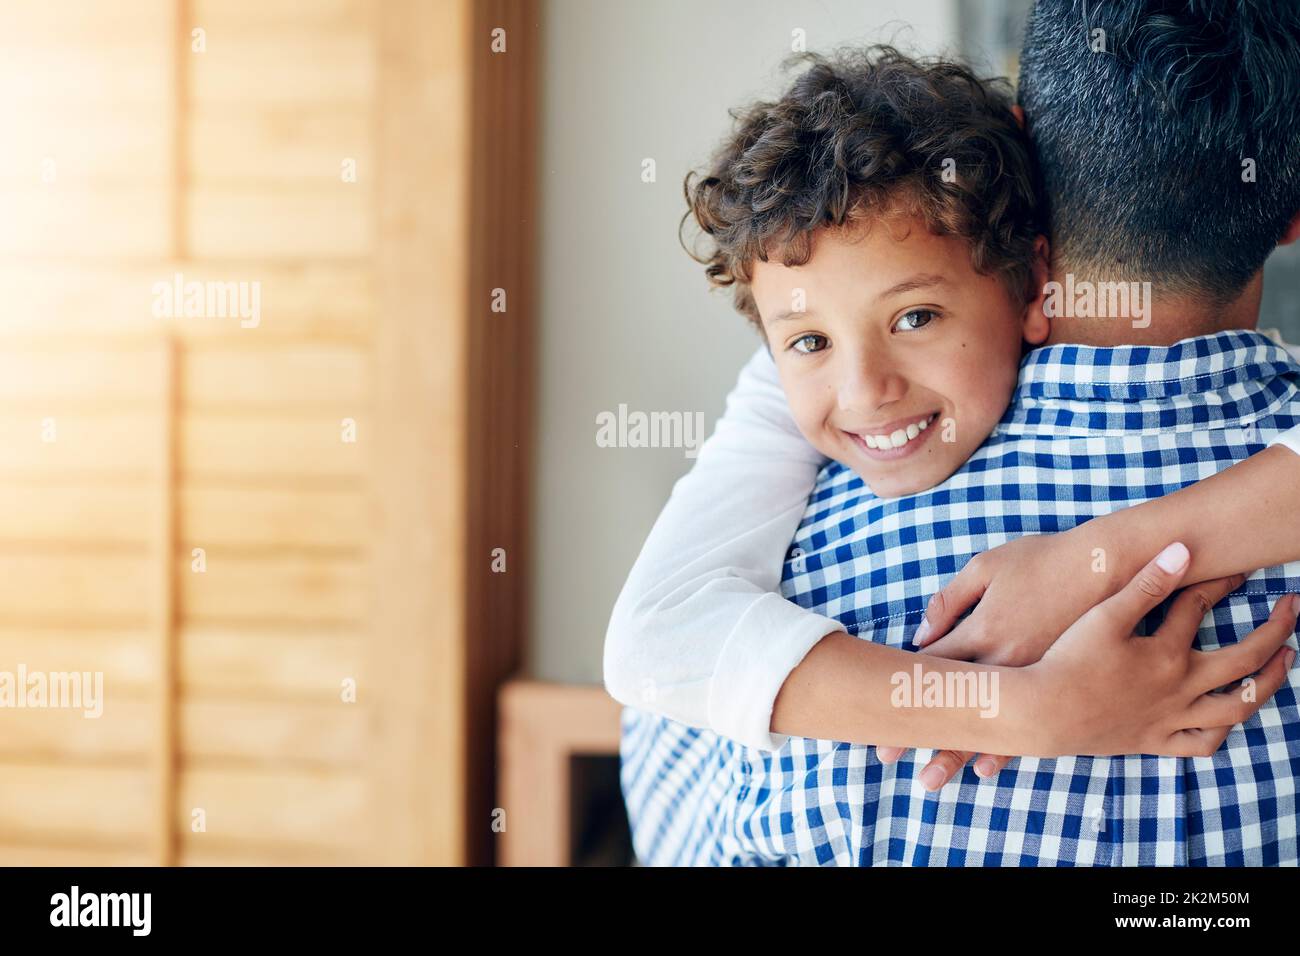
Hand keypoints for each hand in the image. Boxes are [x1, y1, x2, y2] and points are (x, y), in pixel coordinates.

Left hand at [879, 529, 1119, 785]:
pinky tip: (985, 767)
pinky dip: (1004, 748)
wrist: (1111, 566)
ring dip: (954, 750)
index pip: (930, 665)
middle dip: (916, 731)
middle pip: (951, 704)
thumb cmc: (1044, 559)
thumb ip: (949, 600)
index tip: (875, 708)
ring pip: (985, 724)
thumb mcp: (987, 567)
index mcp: (981, 630)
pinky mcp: (1059, 685)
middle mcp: (1002, 661)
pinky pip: (1028, 724)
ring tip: (930, 779)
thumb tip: (920, 636)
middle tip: (884, 757)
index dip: (902, 688)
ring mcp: (1032, 679)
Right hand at [1029, 543, 1295, 756]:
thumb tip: (1183, 550)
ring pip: (1236, 707)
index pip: (1200, 608)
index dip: (1220, 583)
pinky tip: (1229, 719)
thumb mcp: (1103, 616)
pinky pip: (1201, 744)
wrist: (1041, 713)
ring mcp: (1170, 718)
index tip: (1238, 569)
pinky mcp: (1154, 740)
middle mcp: (1179, 688)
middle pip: (1243, 661)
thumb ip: (1146, 584)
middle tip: (1291, 610)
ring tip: (1284, 663)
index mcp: (1167, 654)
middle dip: (1274, 632)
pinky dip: (1222, 732)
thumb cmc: (1067, 662)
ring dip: (1268, 684)